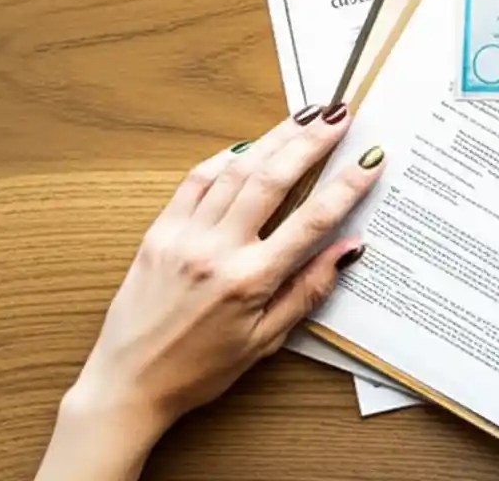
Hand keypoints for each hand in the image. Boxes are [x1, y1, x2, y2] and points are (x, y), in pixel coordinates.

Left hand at [37, 103, 385, 480]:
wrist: (129, 382)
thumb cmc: (200, 370)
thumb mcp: (266, 341)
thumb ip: (308, 290)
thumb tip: (349, 250)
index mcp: (249, 281)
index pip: (311, 220)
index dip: (346, 186)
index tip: (369, 159)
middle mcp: (216, 250)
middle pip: (274, 180)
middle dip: (311, 142)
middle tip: (340, 116)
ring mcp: (183, 235)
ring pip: (236, 171)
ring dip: (274, 139)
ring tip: (305, 118)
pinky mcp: (158, 231)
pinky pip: (196, 180)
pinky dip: (227, 158)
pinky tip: (251, 145)